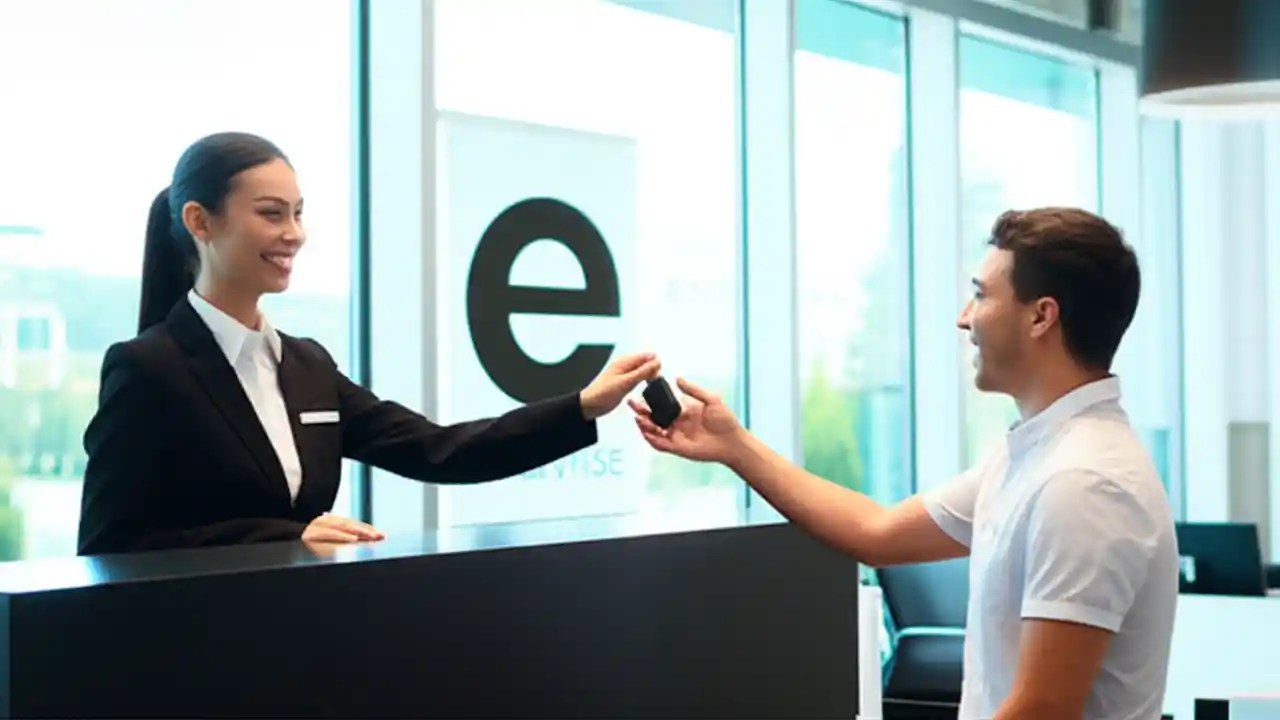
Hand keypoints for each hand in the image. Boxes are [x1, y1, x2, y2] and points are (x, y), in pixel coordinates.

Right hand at [301, 513, 384, 542]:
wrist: (282, 540)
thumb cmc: (305, 544)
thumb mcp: (324, 541)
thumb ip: (340, 541)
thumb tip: (360, 543)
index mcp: (331, 522)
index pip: (354, 525)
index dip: (368, 529)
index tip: (381, 536)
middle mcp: (326, 521)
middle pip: (351, 525)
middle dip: (367, 531)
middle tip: (381, 536)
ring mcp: (319, 526)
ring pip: (343, 527)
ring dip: (358, 532)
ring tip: (371, 536)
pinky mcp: (311, 533)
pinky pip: (330, 534)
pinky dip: (342, 536)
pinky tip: (353, 540)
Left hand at [579, 352, 661, 419]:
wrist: (589, 405)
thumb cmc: (602, 393)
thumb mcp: (626, 382)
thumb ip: (642, 372)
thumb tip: (657, 362)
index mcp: (624, 362)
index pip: (646, 356)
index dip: (655, 363)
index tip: (659, 373)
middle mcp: (624, 366)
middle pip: (645, 362)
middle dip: (652, 369)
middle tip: (655, 381)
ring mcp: (624, 375)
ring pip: (642, 371)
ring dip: (648, 376)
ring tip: (652, 384)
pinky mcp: (623, 384)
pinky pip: (637, 379)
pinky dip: (642, 381)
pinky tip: (644, 387)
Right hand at [628, 377, 745, 463]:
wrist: (733, 441)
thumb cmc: (725, 420)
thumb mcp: (711, 399)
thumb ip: (693, 390)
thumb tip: (677, 379)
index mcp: (683, 412)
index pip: (662, 405)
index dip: (651, 400)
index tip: (642, 391)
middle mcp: (677, 424)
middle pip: (654, 418)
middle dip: (641, 412)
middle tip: (631, 403)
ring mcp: (677, 436)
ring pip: (654, 432)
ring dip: (644, 425)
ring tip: (637, 418)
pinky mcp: (678, 448)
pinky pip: (661, 445)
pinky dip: (652, 439)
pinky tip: (646, 432)